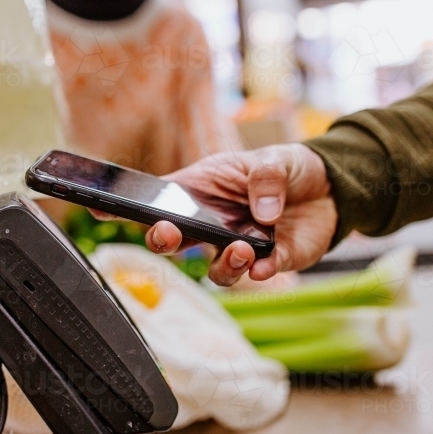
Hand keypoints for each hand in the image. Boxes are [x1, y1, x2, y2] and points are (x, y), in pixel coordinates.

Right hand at [146, 143, 337, 285]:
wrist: (332, 189)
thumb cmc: (289, 168)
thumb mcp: (275, 159)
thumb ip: (266, 178)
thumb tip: (263, 213)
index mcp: (202, 191)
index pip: (158, 201)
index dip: (127, 207)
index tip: (100, 208)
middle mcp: (212, 224)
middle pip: (175, 241)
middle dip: (163, 241)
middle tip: (166, 234)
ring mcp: (238, 246)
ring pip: (215, 270)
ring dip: (222, 265)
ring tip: (240, 250)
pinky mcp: (270, 262)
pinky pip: (258, 274)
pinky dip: (260, 272)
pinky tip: (266, 265)